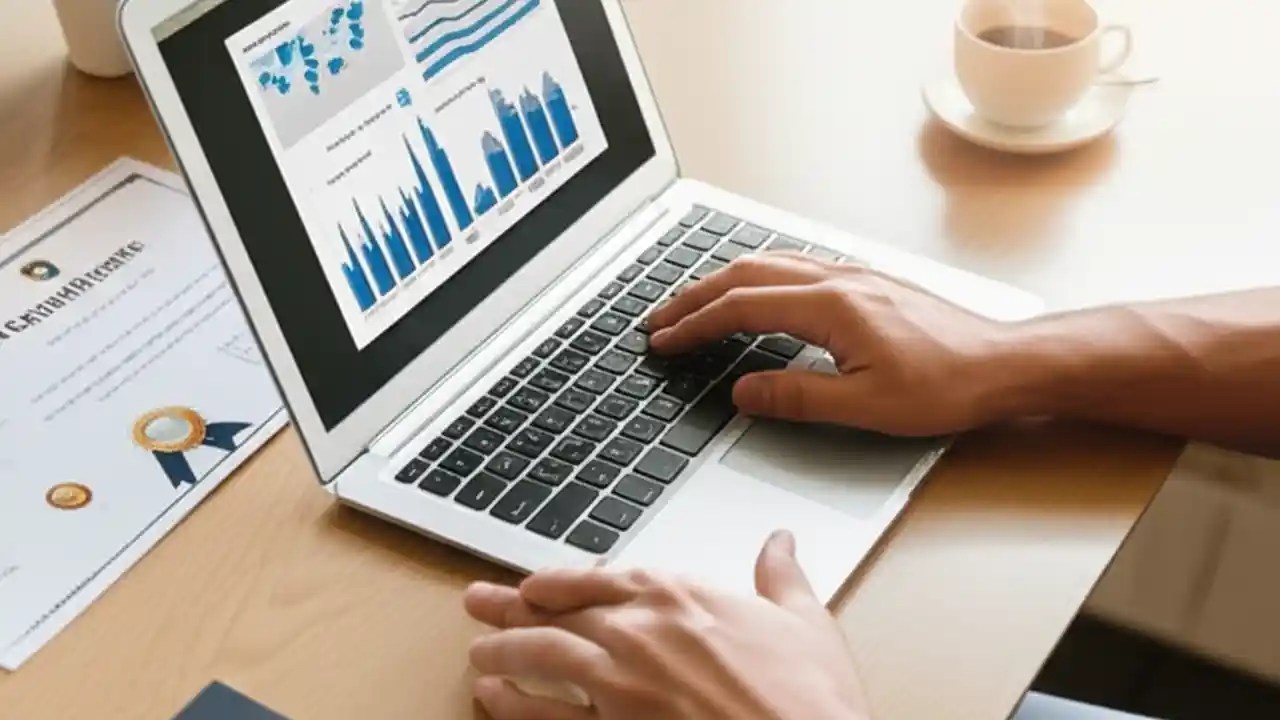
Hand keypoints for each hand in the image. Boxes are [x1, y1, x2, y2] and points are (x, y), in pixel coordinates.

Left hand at [464, 531, 870, 719]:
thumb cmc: (810, 699)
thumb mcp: (805, 622)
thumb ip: (781, 577)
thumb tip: (780, 541)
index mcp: (681, 596)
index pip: (602, 576)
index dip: (562, 579)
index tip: (537, 582)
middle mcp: (639, 631)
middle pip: (558, 611)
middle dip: (512, 606)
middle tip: (478, 600)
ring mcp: (619, 683)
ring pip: (541, 656)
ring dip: (503, 649)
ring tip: (478, 648)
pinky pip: (546, 716)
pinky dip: (512, 704)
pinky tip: (491, 696)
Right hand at [647, 253, 1010, 435]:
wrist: (1002, 363)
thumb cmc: (945, 385)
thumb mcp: (866, 407)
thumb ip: (797, 397)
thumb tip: (744, 392)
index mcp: (831, 307)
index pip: (740, 309)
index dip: (695, 326)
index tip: (664, 341)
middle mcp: (837, 280)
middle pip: (744, 276)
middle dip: (693, 297)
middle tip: (659, 319)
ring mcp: (852, 275)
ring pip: (768, 264)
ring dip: (722, 281)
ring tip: (692, 302)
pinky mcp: (865, 281)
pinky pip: (794, 265)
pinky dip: (756, 275)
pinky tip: (754, 288)